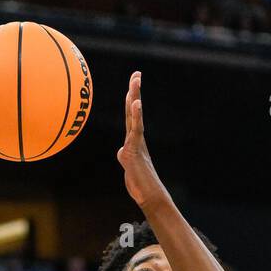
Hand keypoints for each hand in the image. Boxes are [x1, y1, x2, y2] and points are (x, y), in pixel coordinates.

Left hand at [116, 71, 167, 210]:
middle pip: (133, 110)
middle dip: (134, 91)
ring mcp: (136, 143)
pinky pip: (136, 130)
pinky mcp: (135, 149)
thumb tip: (122, 152)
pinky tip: (136, 103)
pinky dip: (136, 115)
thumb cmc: (141, 183)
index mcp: (134, 140)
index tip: (134, 82)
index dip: (131, 98)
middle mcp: (136, 138)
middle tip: (136, 74)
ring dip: (134, 97)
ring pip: (134, 116)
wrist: (149, 196)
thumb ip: (125, 156)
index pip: (131, 115)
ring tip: (136, 81)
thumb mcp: (128, 166)